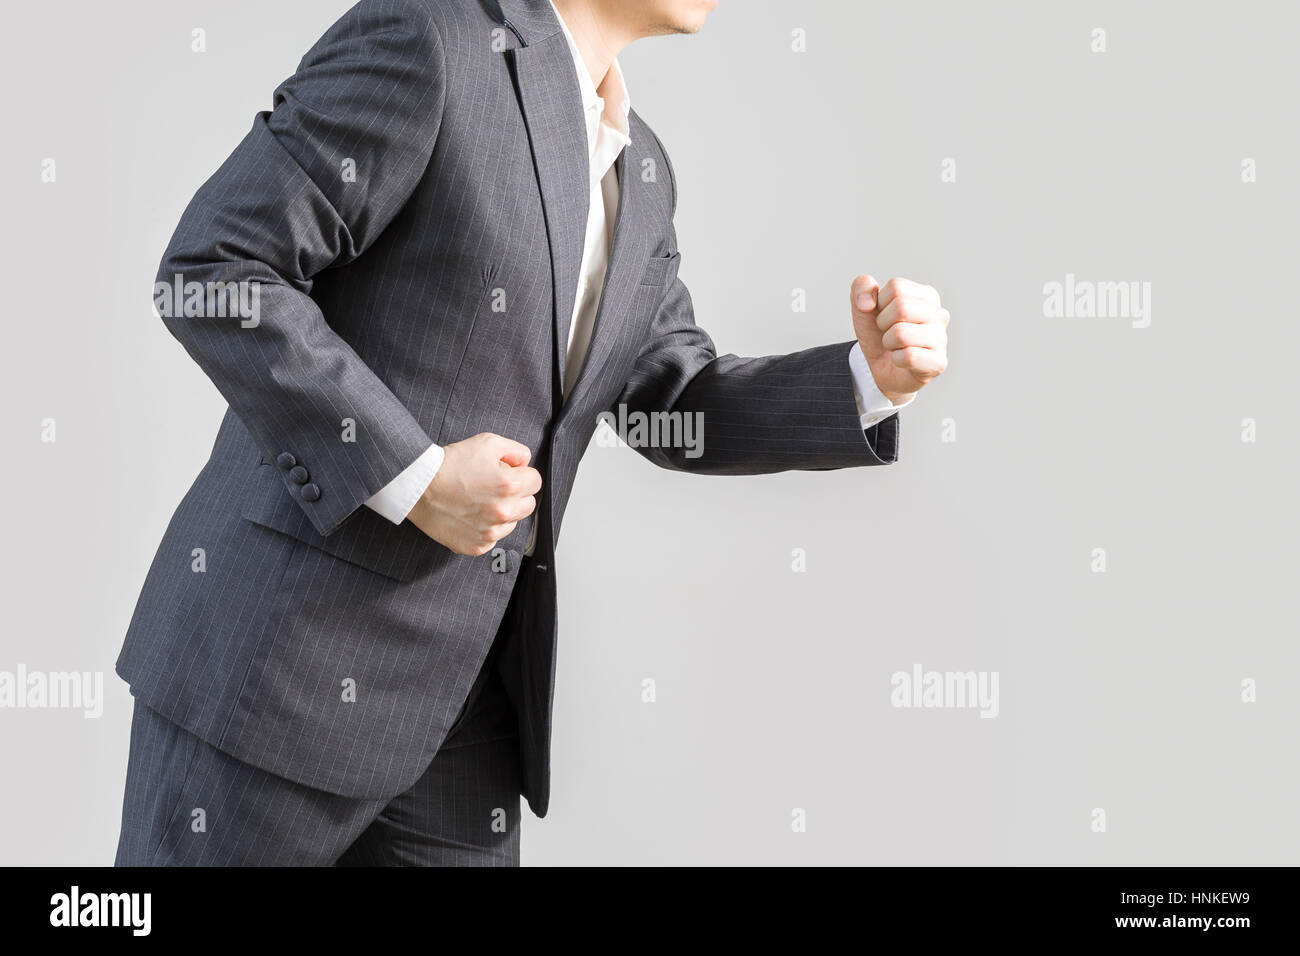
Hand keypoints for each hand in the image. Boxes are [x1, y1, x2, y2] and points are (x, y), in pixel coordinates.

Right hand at [407, 433, 541, 555]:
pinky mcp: (477, 545)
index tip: (507, 473)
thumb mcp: (487, 443)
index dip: (521, 474)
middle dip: (516, 494)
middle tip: (493, 487)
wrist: (418, 486)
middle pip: (528, 504)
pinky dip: (485, 529)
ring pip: (512, 522)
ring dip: (502, 513)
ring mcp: (490, 532)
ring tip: (478, 501)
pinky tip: (470, 515)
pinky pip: (493, 538)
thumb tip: (525, 462)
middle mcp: (503, 511)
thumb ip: (516, 451)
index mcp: (510, 485)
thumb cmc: (449, 464)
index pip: (536, 481)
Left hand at [850, 275, 949, 404]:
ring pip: (901, 333)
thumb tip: (867, 303)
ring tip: (896, 346)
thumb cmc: (879, 334)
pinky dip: (896, 359)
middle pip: (901, 307)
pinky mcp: (938, 363)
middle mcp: (939, 314)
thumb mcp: (864, 306)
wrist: (882, 367)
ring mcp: (941, 339)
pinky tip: (903, 360)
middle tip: (888, 333)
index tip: (885, 315)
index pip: (896, 287)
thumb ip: (861, 287)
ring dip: (888, 342)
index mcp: (927, 295)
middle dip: (883, 324)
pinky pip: (908, 357)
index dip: (880, 304)